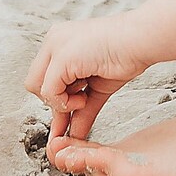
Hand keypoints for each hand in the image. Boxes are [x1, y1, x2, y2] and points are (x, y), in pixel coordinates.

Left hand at [24, 13, 145, 137]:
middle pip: (34, 83)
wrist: (141, 41)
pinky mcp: (61, 56)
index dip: (56, 99)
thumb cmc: (126, 56)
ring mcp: (56, 46)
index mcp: (61, 42)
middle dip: (56, 101)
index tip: (75, 109)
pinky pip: (49, 91)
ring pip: (37, 88)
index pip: (43, 77)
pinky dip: (64, 103)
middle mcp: (54, 40)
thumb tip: (71, 135)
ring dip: (61, 102)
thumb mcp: (95, 87)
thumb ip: (80, 109)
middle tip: (79, 102)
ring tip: (83, 96)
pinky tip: (82, 97)